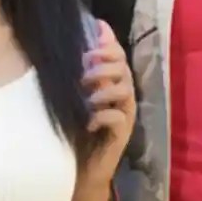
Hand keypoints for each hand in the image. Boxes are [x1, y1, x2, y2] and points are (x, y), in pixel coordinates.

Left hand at [81, 20, 136, 184]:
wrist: (80, 167)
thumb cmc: (76, 125)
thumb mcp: (75, 93)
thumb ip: (81, 67)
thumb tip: (84, 34)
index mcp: (113, 81)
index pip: (119, 55)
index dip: (108, 47)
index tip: (89, 50)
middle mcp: (122, 95)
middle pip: (124, 69)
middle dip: (104, 66)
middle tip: (84, 72)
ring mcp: (124, 114)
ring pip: (125, 91)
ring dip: (104, 90)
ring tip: (87, 97)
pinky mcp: (122, 134)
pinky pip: (119, 118)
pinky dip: (103, 115)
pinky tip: (89, 121)